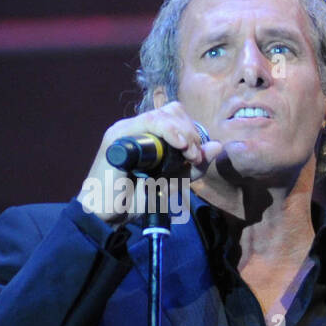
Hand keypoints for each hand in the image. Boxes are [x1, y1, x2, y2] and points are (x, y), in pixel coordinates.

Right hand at [78, 101, 222, 226]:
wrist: (108, 214)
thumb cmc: (137, 198)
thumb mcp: (175, 181)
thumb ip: (194, 166)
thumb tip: (216, 146)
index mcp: (149, 136)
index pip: (176, 116)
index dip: (192, 131)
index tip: (198, 156)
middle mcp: (136, 129)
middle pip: (172, 111)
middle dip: (191, 132)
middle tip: (194, 157)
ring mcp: (125, 130)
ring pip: (161, 115)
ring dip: (182, 132)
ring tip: (188, 153)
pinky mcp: (117, 138)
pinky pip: (147, 122)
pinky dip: (167, 130)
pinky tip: (179, 145)